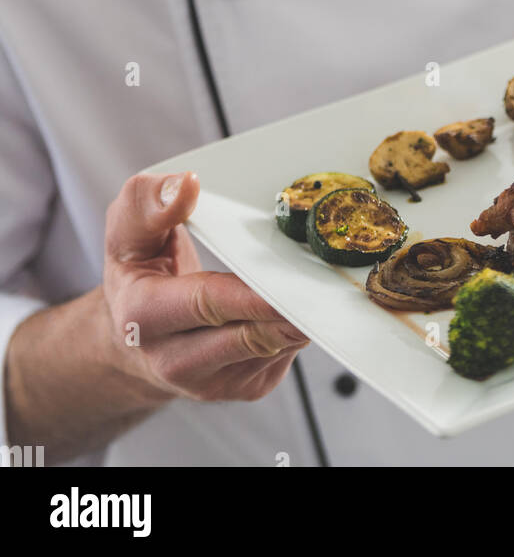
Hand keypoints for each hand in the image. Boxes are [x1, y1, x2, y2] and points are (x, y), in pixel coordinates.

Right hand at [103, 171, 307, 402]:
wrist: (136, 332)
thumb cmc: (138, 269)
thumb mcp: (127, 228)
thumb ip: (149, 202)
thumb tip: (186, 184)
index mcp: (143, 317)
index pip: (209, 303)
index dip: (254, 294)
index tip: (292, 279)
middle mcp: (175, 361)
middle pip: (251, 334)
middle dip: (291, 306)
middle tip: (327, 279)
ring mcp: (214, 382)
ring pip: (275, 347)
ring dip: (300, 313)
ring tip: (315, 279)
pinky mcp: (245, 387)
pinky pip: (285, 354)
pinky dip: (297, 323)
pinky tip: (294, 298)